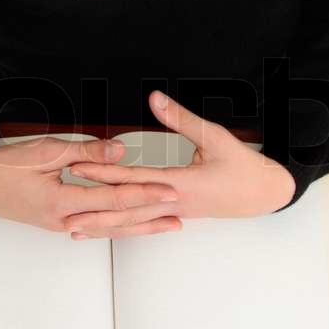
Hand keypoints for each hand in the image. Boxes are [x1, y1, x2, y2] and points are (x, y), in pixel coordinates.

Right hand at [0, 134, 182, 235]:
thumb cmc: (4, 167)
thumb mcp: (45, 150)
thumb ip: (85, 152)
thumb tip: (120, 151)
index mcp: (62, 202)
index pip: (114, 199)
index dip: (145, 193)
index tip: (170, 189)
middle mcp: (66, 220)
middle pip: (118, 219)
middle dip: (151, 214)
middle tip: (180, 209)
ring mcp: (63, 224)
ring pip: (110, 227)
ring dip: (141, 226)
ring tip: (169, 224)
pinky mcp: (60, 222)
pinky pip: (97, 225)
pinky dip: (120, 225)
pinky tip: (134, 226)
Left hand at [63, 90, 294, 237]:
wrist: (264, 195)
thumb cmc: (243, 166)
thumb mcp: (215, 136)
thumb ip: (181, 118)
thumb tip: (154, 98)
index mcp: (181, 184)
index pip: (133, 178)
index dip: (102, 173)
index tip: (76, 168)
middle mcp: (174, 204)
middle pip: (127, 208)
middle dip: (94, 207)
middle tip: (64, 209)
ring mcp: (175, 214)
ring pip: (133, 223)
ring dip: (103, 226)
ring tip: (74, 229)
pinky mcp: (177, 216)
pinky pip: (143, 224)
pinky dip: (122, 227)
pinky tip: (106, 230)